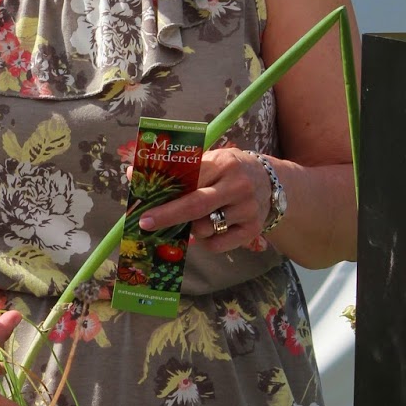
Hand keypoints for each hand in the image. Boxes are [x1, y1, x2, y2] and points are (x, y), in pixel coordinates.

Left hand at [139, 146, 273, 252]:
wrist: (272, 183)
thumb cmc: (229, 171)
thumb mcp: (210, 160)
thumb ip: (176, 169)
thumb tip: (132, 174)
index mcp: (223, 164)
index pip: (188, 180)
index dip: (163, 194)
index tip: (142, 205)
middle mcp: (238, 187)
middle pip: (195, 207)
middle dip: (167, 216)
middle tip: (145, 223)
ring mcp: (247, 210)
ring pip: (204, 229)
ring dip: (190, 228)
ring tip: (195, 219)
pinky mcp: (253, 230)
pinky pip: (217, 245)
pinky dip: (205, 242)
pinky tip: (210, 229)